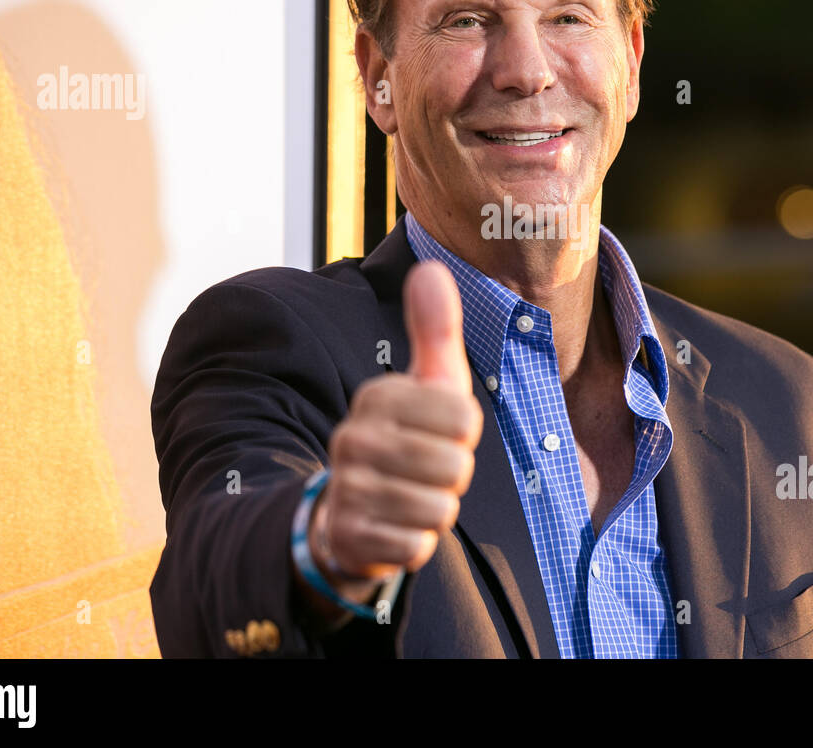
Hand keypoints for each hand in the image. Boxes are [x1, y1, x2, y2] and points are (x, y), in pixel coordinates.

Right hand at [311, 260, 482, 588]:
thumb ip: (435, 330)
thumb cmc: (405, 439)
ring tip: (412, 495)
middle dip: (452, 474)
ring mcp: (348, 488)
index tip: (439, 433)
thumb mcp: (426, 384)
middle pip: (456, 467)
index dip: (463, 434)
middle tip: (426, 469)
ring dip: (436, 508)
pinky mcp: (350, 535)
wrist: (348, 512)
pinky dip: (416, 541)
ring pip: (438, 507)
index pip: (464, 419)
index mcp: (378, 397)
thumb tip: (432, 267)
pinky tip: (397, 525)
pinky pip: (416, 545)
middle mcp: (355, 438)